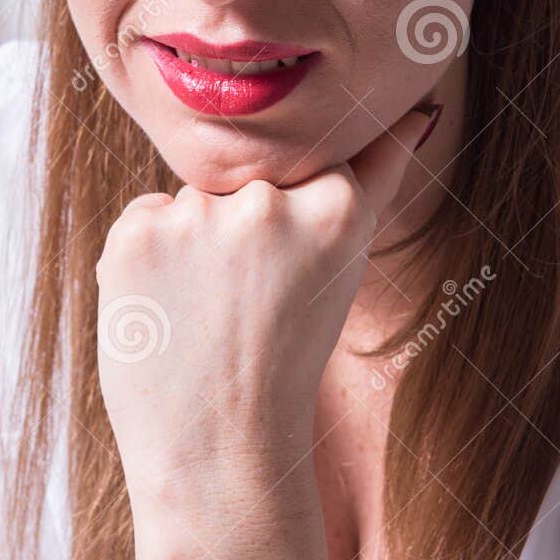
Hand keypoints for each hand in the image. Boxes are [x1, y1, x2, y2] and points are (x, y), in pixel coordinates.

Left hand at [95, 104, 436, 525]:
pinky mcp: (138, 232)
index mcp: (337, 206)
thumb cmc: (287, 362)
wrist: (221, 451)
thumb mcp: (348, 264)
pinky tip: (166, 313)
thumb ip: (378, 176)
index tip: (287, 272)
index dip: (291, 224)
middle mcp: (270, 201)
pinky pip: (145, 217)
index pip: (307, 165)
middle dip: (240, 230)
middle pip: (246, 179)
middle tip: (245, 311)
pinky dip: (147, 260)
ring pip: (192, 200)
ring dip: (191, 244)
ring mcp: (200, 216)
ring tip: (205, 319)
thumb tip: (421, 108)